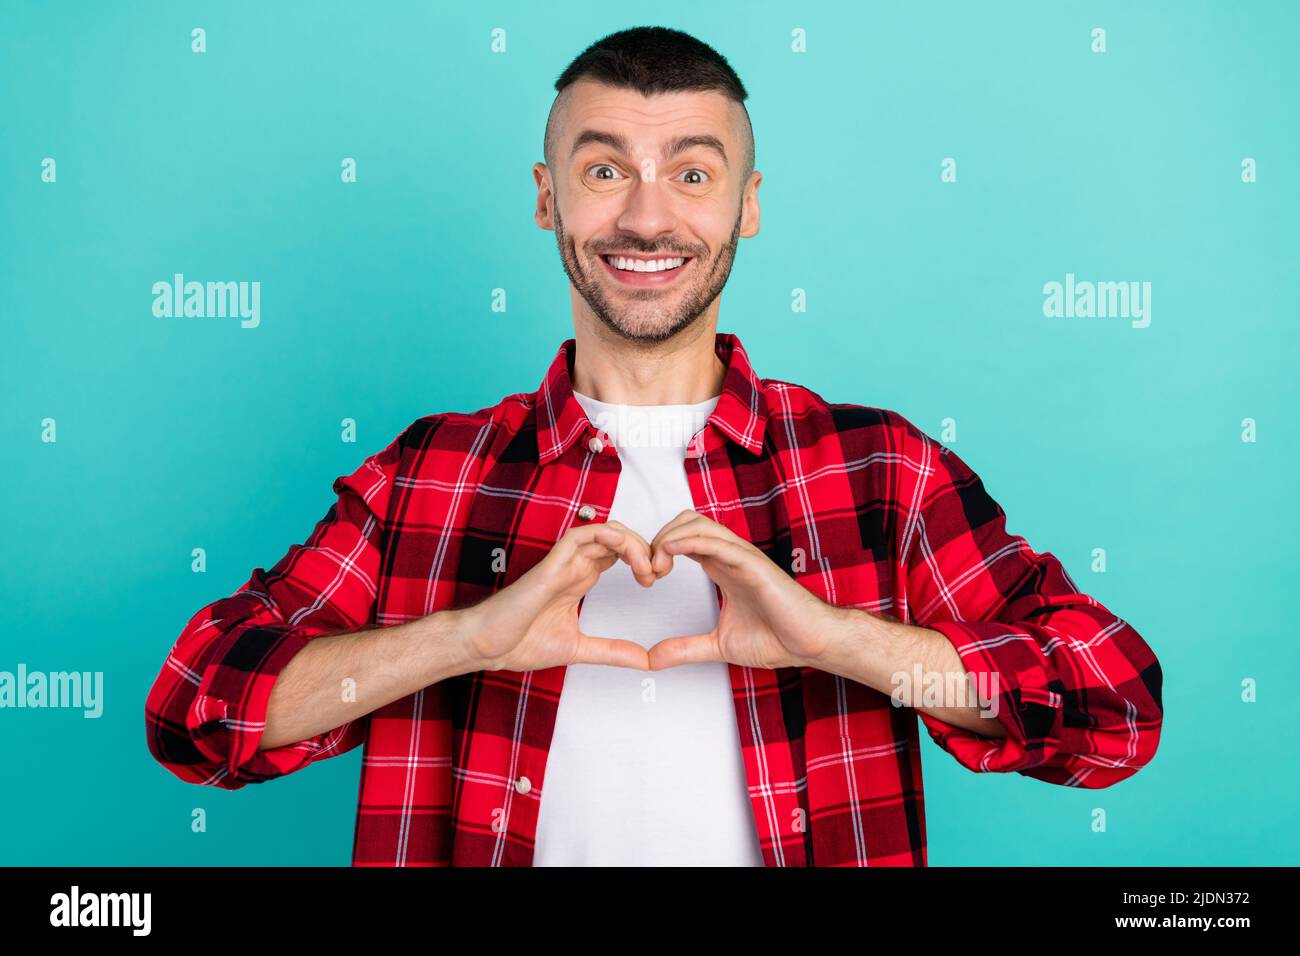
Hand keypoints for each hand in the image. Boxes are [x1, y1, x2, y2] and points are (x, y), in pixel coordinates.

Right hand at [462, 520, 660, 671]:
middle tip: (659, 574)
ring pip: (607, 531)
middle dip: (646, 549)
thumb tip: (645, 661)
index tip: (657, 580)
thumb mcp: (580, 649)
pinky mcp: (552, 563)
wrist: (486, 645)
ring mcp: (564, 561)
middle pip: (620, 537)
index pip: (620, 553)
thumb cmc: (520, 642)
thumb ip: (612, 652)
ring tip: (647, 569)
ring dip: (634, 543)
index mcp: (581, 578)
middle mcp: (575, 565)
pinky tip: (625, 552)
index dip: (644, 559)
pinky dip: (609, 535)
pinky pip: (583, 534)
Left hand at [645, 511, 841, 670]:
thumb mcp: (718, 646)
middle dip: (659, 538)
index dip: (658, 549)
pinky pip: (719, 543)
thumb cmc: (778, 638)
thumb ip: (685, 649)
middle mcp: (731, 556)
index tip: (647, 577)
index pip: (683, 538)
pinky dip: (690, 541)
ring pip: (699, 524)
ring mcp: (743, 557)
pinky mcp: (754, 565)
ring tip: (656, 565)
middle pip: (687, 522)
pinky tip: (671, 550)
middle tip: (648, 570)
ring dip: (670, 537)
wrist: (811, 644)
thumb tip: (651, 658)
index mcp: (722, 567)